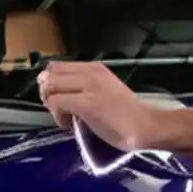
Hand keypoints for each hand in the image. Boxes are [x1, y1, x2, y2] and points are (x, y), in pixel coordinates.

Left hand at [38, 61, 168, 150]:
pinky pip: (57, 103)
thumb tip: (54, 89)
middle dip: (47, 94)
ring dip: (52, 105)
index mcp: (94, 68)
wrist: (145, 125)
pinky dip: (58, 116)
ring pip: (51, 87)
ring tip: (66, 117)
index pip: (57, 66)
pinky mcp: (88, 103)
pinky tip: (70, 124)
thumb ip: (82, 86)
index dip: (50, 82)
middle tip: (58, 109)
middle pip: (50, 75)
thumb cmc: (124, 113)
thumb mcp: (102, 89)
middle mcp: (91, 72)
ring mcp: (89, 87)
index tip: (57, 98)